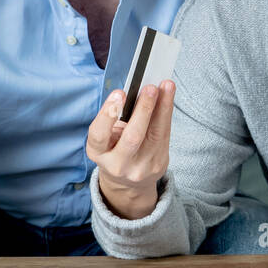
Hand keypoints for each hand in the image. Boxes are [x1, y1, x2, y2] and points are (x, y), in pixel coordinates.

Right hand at [85, 81, 175, 219]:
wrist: (127, 182)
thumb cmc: (114, 149)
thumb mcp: (106, 138)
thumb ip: (116, 118)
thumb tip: (137, 90)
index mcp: (98, 154)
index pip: (99, 135)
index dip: (107, 115)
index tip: (119, 93)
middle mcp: (118, 165)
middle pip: (132, 138)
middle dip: (143, 110)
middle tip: (150, 88)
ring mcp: (140, 168)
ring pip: (155, 135)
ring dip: (162, 107)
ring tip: (166, 85)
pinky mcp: (158, 165)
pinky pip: (165, 135)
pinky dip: (167, 112)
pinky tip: (169, 95)